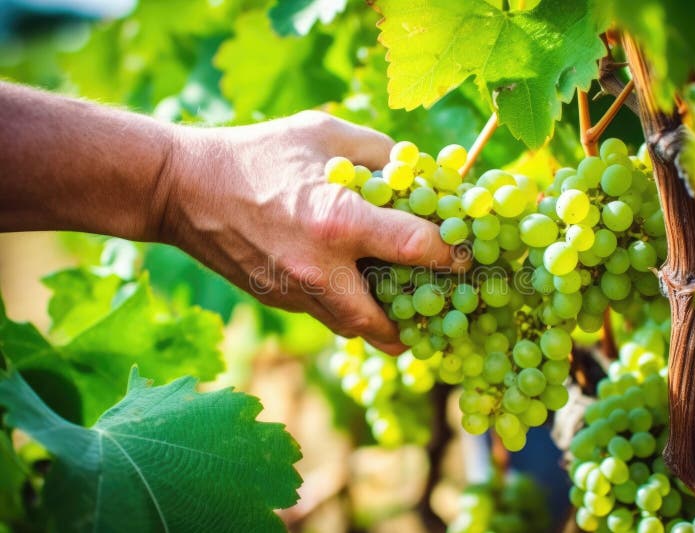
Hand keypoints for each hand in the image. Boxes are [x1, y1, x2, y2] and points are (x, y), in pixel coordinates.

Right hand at [160, 111, 464, 353]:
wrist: (185, 189)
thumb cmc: (259, 153)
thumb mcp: (324, 133)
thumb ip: (382, 153)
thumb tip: (424, 174)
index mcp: (339, 222)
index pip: (419, 250)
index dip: (454, 253)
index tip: (466, 251)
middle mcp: (321, 270)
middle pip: (390, 323)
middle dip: (423, 320)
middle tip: (442, 302)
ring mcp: (297, 293)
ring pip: (358, 330)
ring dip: (387, 324)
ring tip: (409, 305)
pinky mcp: (280, 302)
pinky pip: (329, 316)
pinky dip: (353, 310)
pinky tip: (363, 288)